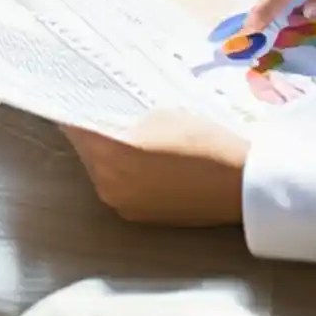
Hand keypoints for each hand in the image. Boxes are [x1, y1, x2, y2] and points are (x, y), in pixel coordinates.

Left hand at [60, 110, 249, 226]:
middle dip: (91, 133)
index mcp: (109, 155)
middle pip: (85, 151)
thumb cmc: (204, 141)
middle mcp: (106, 184)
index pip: (75, 128)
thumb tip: (105, 118)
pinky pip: (117, 188)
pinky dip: (122, 174)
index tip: (76, 99)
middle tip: (102, 113)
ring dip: (106, 155)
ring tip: (127, 137)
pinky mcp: (135, 216)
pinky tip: (142, 162)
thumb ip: (124, 118)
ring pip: (99, 171)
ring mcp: (119, 204)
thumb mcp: (159, 116)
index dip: (74, 111)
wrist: (241, 185)